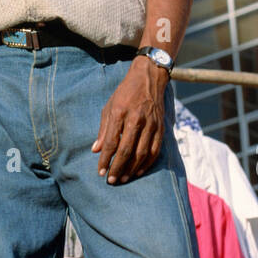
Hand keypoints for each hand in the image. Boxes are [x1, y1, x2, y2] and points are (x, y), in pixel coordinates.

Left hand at [92, 58, 167, 183]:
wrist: (149, 77)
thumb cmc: (125, 92)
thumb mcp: (109, 106)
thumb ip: (103, 130)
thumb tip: (96, 150)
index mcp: (120, 112)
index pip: (112, 142)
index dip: (105, 159)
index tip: (100, 171)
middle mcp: (137, 119)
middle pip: (126, 151)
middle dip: (117, 168)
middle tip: (111, 180)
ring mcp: (151, 124)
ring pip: (142, 153)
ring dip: (132, 169)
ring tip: (123, 179)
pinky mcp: (161, 127)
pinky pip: (155, 150)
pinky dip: (147, 163)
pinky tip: (138, 171)